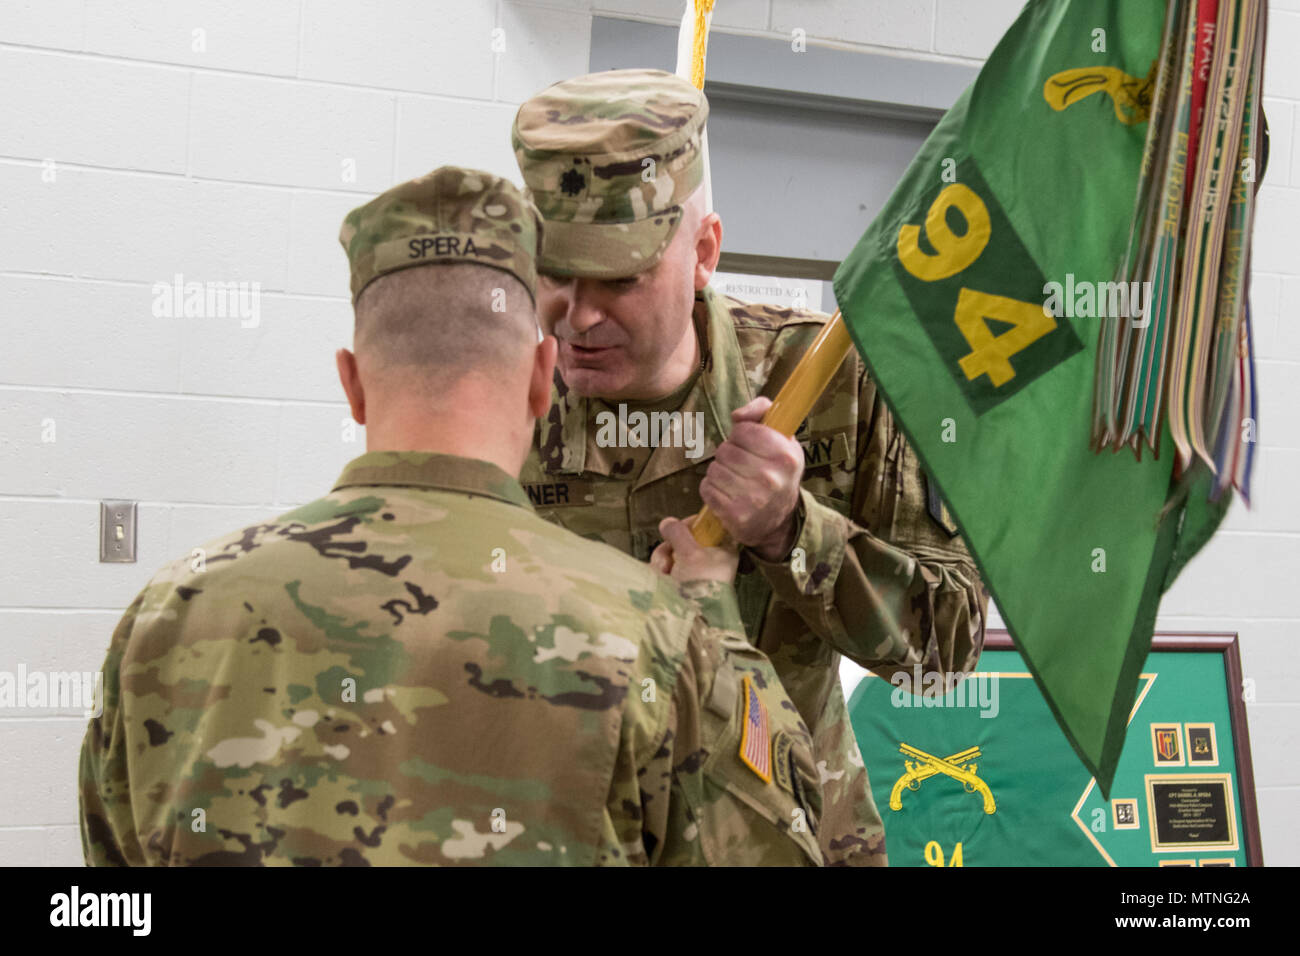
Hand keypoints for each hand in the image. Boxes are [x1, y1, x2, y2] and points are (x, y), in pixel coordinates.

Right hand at [650, 516, 738, 583]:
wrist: (694, 621)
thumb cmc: (700, 585)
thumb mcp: (691, 554)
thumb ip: (678, 534)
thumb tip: (667, 522)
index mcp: (722, 550)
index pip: (708, 527)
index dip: (691, 524)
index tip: (678, 528)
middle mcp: (709, 560)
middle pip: (684, 541)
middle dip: (670, 548)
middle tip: (668, 559)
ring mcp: (693, 573)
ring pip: (671, 555)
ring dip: (662, 562)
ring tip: (663, 575)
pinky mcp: (680, 584)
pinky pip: (665, 569)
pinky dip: (659, 573)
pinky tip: (658, 580)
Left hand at [699, 396, 802, 561]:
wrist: (779, 519)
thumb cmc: (777, 470)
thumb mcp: (782, 438)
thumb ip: (762, 411)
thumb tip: (737, 415)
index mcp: (785, 456)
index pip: (742, 431)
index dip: (740, 435)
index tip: (749, 445)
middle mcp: (772, 478)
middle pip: (725, 450)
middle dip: (728, 454)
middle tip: (740, 465)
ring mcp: (753, 500)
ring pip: (714, 469)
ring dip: (719, 472)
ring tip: (734, 479)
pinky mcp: (736, 516)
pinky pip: (707, 489)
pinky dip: (712, 489)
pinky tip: (726, 493)